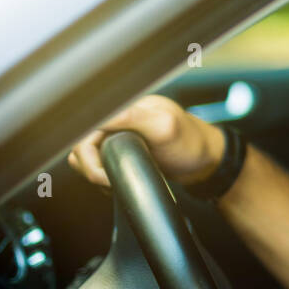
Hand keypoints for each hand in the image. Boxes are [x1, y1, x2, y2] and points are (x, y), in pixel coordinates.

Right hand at [67, 94, 224, 188]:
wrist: (207, 163)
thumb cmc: (192, 144)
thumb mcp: (164, 127)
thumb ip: (132, 117)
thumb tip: (100, 114)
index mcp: (127, 106)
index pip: (86, 124)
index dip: (88, 151)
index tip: (102, 169)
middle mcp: (119, 119)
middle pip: (82, 142)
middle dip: (91, 166)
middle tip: (108, 181)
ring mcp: (119, 136)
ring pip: (85, 155)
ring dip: (95, 173)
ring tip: (113, 181)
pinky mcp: (121, 151)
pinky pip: (98, 163)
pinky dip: (101, 175)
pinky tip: (115, 181)